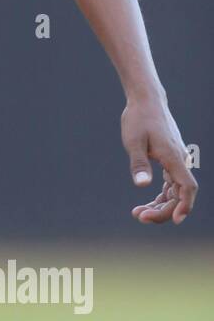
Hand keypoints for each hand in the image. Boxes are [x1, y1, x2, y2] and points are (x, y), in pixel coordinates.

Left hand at [122, 90, 197, 224]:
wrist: (145, 100)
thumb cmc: (138, 119)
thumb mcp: (133, 142)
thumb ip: (139, 164)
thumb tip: (143, 185)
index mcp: (174, 157)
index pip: (187, 187)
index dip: (184, 205)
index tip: (176, 220)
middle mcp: (179, 160)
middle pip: (180, 194)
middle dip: (164, 210)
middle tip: (139, 216)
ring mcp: (176, 160)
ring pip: (175, 191)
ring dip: (161, 205)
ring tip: (138, 213)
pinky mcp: (170, 159)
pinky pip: (171, 184)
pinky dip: (161, 196)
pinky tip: (146, 203)